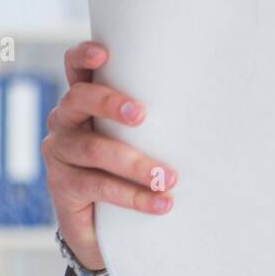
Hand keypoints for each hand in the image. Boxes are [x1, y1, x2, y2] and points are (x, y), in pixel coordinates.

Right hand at [44, 42, 176, 271]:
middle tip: (142, 114)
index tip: (103, 53)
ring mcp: (61, 153)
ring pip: (94, 149)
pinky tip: (161, 203)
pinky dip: (134, 196)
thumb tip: (213, 104)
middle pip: (79, 100)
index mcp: (85, 101)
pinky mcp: (62, 186)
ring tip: (169, 178)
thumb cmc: (131, 163)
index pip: (76, 69)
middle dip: (110, 103)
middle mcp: (66, 121)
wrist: (102, 222)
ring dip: (135, 163)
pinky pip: (98, 187)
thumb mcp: (140, 136)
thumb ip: (158, 118)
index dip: (83, 57)